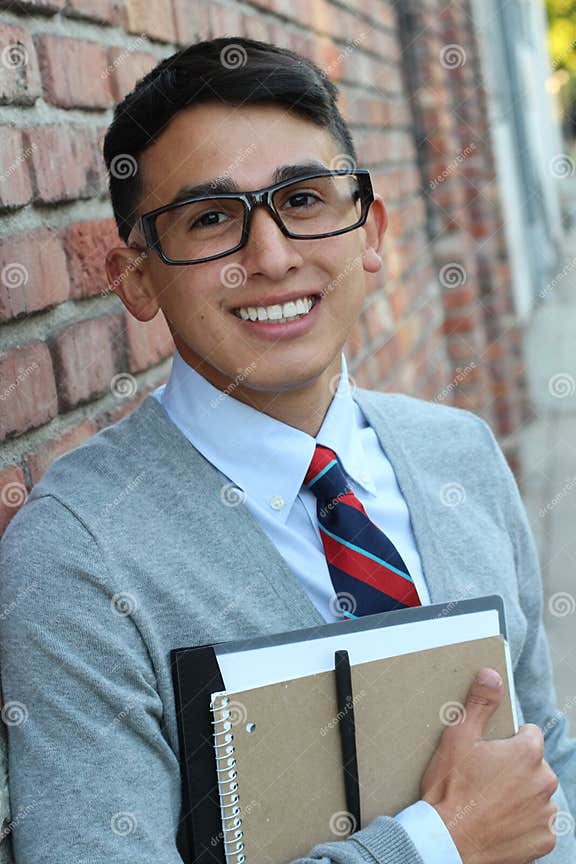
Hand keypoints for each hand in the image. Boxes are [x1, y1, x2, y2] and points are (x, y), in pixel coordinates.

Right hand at [420, 667, 558, 863]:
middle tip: (485, 778)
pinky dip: (523, 823)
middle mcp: (543, 781)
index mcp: (527, 753)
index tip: (489, 753)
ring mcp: (545, 813)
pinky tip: (499, 822)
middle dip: (515, 768)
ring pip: (536, 794)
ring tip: (490, 802)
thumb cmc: (450, 788)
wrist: (447, 841)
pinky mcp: (543, 840)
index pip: (529, 734)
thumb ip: (480, 703)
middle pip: (534, 764)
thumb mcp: (459, 737)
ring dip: (521, 795)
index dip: (507, 741)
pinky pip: (538, 825)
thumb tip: (492, 675)